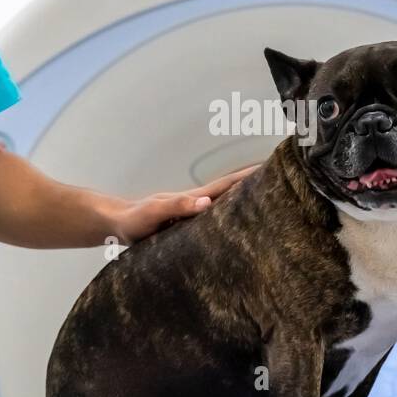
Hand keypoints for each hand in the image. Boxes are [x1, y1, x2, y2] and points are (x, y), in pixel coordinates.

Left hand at [110, 164, 258, 244]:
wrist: (116, 225)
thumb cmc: (133, 219)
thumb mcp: (154, 212)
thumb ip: (177, 206)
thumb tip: (208, 202)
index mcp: (194, 199)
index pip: (227, 185)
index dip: (248, 176)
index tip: (272, 167)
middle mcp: (197, 204)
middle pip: (230, 192)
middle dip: (254, 186)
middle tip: (281, 185)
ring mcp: (193, 216)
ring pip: (224, 206)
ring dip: (245, 202)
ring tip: (269, 205)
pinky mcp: (187, 228)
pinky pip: (215, 221)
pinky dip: (230, 218)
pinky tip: (237, 226)